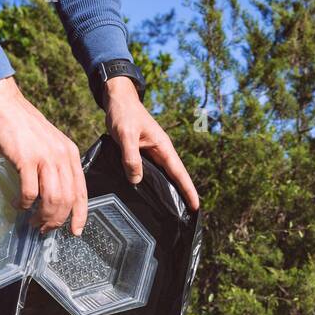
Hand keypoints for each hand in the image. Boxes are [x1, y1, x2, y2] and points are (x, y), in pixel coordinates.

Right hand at [0, 76, 87, 233]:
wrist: (5, 104)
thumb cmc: (24, 127)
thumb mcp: (50, 145)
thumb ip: (56, 167)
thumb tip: (54, 198)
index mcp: (71, 154)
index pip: (81, 192)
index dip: (80, 215)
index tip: (75, 231)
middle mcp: (61, 156)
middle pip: (66, 200)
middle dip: (57, 220)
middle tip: (45, 229)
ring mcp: (44, 157)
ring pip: (51, 200)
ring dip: (42, 217)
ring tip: (33, 222)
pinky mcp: (25, 159)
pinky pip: (29, 192)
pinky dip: (24, 204)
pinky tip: (17, 205)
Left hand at [104, 77, 199, 210]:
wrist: (118, 99)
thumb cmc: (123, 114)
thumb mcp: (125, 135)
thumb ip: (131, 157)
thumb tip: (136, 180)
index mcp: (162, 147)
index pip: (179, 172)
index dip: (188, 190)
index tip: (196, 206)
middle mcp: (161, 151)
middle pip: (175, 177)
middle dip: (183, 194)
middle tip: (188, 215)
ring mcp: (152, 152)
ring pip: (163, 175)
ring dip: (169, 190)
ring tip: (173, 210)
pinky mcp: (142, 153)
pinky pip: (151, 171)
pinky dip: (154, 183)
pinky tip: (150, 194)